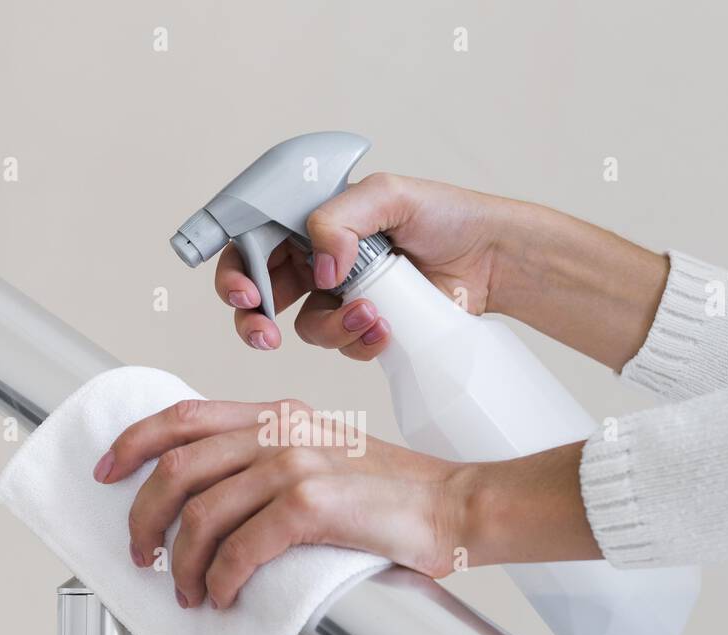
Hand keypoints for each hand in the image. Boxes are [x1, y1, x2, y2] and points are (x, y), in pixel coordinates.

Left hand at [94, 397, 470, 607]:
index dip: (133, 442)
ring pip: (201, 513)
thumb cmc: (391, 491)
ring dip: (183, 562)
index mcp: (276, 414)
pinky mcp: (312, 503)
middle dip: (144, 517)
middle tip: (141, 553)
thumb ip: (268, 458)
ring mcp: (294, 462)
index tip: (106, 470)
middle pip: (176, 468)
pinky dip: (222, 579)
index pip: (183, 416)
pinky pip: (240, 548)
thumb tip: (207, 498)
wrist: (452, 505)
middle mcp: (279, 430)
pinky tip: (225, 595)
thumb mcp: (321, 452)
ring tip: (190, 590)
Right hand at [216, 173, 513, 358]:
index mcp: (312, 223)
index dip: (236, 273)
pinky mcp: (367, 329)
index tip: (246, 295)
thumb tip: (320, 265)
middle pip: (261, 297)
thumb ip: (341, 217)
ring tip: (371, 312)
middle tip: (266, 334)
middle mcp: (318, 262)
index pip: (253, 244)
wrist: (491, 259)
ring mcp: (342, 299)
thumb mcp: (390, 195)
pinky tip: (387, 327)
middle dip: (255, 321)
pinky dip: (360, 341)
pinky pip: (344, 346)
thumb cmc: (446, 216)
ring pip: (305, 328)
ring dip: (331, 327)